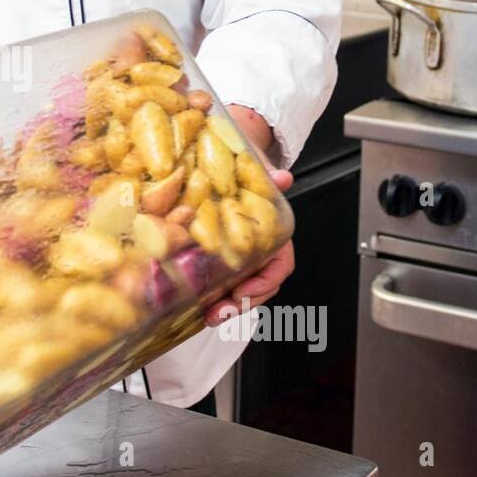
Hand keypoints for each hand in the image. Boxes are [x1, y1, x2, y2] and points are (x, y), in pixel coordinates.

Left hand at [204, 165, 294, 326]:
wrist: (228, 159)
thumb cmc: (245, 169)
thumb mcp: (256, 168)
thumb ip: (271, 177)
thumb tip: (282, 178)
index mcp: (274, 234)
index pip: (280, 266)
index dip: (264, 282)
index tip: (244, 290)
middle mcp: (260, 250)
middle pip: (259, 287)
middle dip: (241, 305)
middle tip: (218, 314)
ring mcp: (241, 257)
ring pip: (242, 290)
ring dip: (226, 307)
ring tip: (208, 317)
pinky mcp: (219, 258)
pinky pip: (221, 283)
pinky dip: (211, 296)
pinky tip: (194, 304)